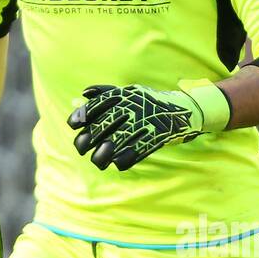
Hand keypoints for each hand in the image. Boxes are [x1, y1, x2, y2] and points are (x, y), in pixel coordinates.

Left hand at [68, 79, 230, 170]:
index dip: (83, 114)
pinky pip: (138, 150)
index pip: (99, 104)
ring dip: (104, 154)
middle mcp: (135, 105)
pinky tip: (118, 165)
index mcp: (126, 95)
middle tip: (81, 149)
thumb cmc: (151, 103)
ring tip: (98, 162)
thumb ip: (106, 94)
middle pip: (105, 124)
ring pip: (119, 140)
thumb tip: (81, 96)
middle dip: (89, 138)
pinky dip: (126, 159)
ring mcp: (147, 120)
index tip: (73, 126)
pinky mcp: (158, 135)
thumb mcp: (130, 93)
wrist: (185, 109)